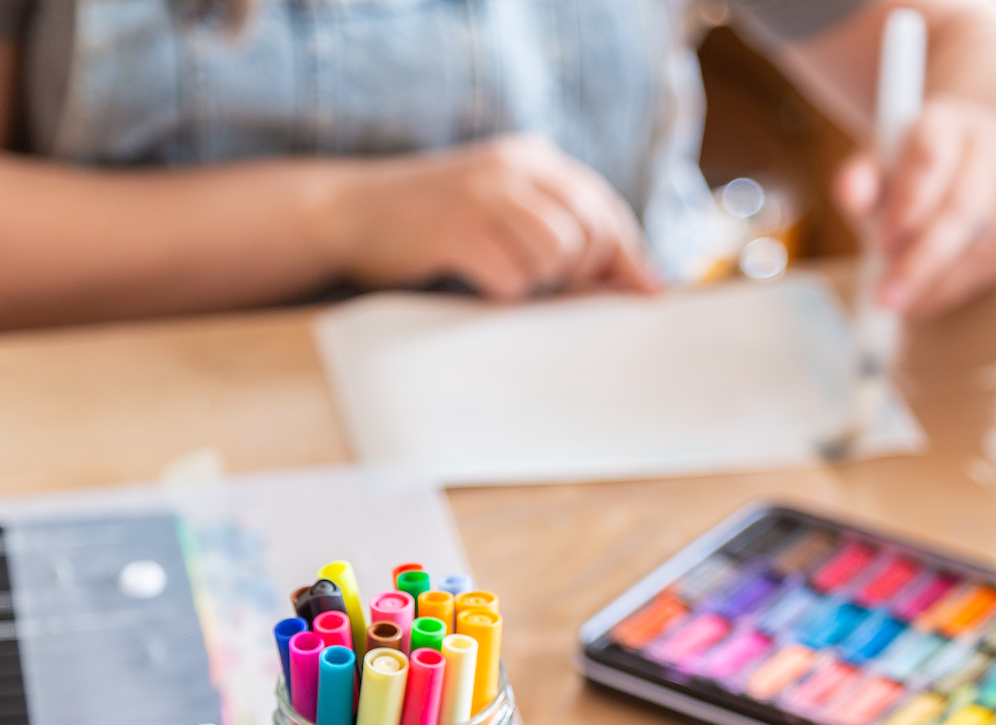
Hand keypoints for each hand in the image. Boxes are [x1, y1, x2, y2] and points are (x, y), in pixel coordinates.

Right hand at [326, 135, 657, 301]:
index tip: (644, 295)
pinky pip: (512, 276)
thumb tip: (645, 285)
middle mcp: (512, 168)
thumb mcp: (507, 212)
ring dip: (540, 281)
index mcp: (532, 158)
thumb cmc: (439, 225)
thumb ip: (567, 234)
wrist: (350, 212)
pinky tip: (481, 283)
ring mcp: (481, 195)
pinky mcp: (453, 230)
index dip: (629, 256)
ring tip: (508, 277)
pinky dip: (505, 292)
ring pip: (557, 253)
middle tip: (548, 285)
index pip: (606, 208)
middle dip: (583, 272)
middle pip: (590, 231)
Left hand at [835, 96, 995, 318]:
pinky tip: (925, 300)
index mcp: (948, 123)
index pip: (932, 156)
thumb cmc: (909, 170)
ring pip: (983, 242)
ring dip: (938, 281)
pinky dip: (954, 289)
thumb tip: (849, 195)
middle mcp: (991, 149)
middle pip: (963, 206)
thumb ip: (860, 179)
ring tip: (900, 303)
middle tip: (887, 296)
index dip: (909, 202)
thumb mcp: (877, 167)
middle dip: (922, 258)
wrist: (962, 162)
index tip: (881, 244)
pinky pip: (993, 264)